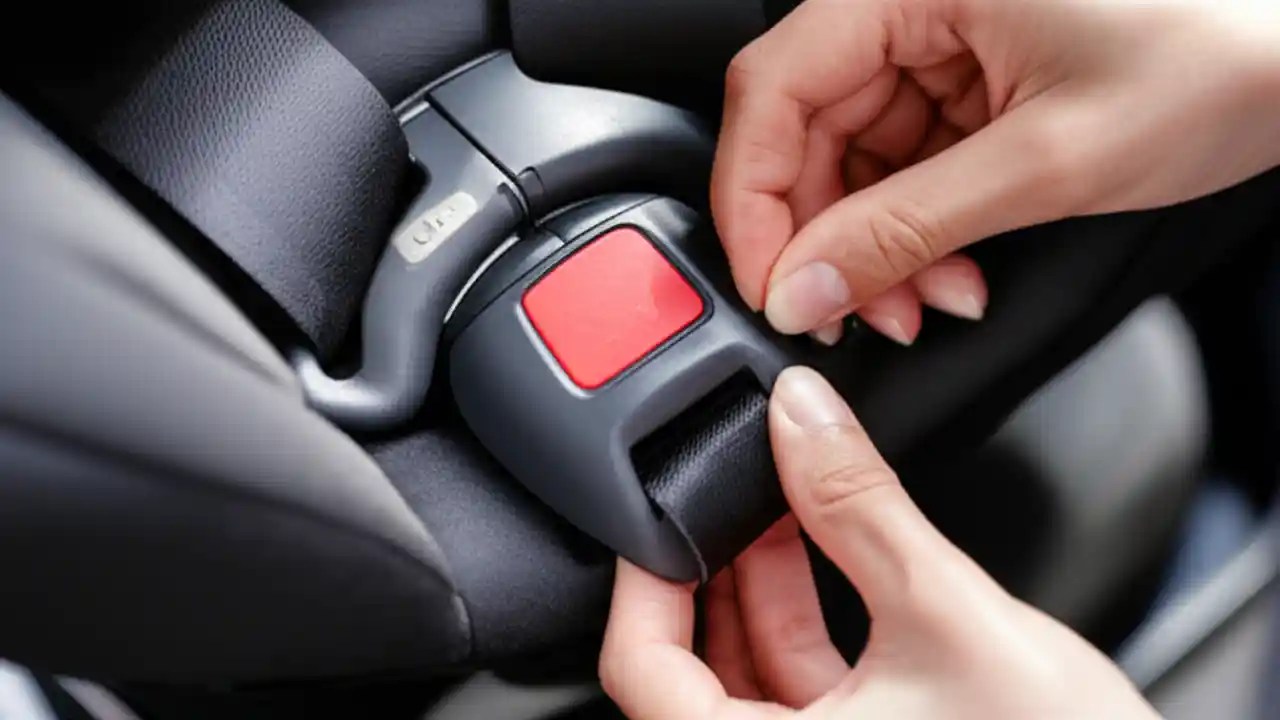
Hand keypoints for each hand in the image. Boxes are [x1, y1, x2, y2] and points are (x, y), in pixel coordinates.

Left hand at [599, 367, 1159, 718]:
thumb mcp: (952, 618)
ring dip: (759, 583)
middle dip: (709, 568)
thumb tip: (804, 418)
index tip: (661, 509)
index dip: (642, 580)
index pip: (640, 673)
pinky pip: (802, 684)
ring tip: (780, 498)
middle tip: (728, 486)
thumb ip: (865, 512)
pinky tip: (825, 549)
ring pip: (748, 671)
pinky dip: (804, 615)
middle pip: (688, 667)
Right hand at [712, 0, 1279, 341]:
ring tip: (929, 302)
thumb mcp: (1047, 162)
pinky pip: (904, 164)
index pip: (776, 88)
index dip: (756, 198)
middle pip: (808, 130)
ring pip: (853, 159)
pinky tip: (952, 272)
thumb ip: (907, 230)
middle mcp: (912, 0)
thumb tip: (804, 284)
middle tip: (854, 312)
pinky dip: (916, 230)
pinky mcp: (969, 78)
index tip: (771, 283)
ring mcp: (941, 39)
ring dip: (877, 246)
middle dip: (828, 238)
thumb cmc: (1224, 59)